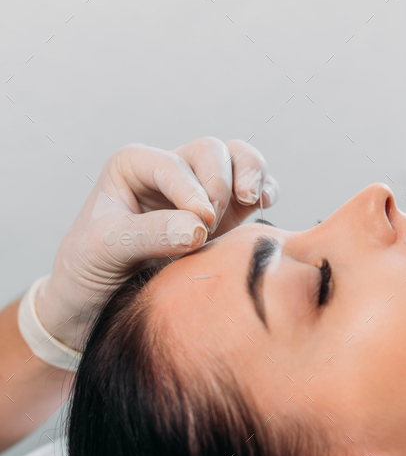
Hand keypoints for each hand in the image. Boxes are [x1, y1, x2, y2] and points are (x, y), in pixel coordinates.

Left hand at [35, 137, 278, 348]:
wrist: (97, 304)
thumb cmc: (90, 269)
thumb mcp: (106, 249)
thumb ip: (150, 235)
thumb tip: (199, 228)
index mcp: (134, 166)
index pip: (172, 165)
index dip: (191, 190)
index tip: (202, 224)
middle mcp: (170, 171)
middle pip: (210, 152)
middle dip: (219, 184)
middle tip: (212, 224)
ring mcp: (200, 191)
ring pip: (237, 159)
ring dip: (251, 175)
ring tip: (253, 200)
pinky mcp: (226, 215)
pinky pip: (254, 187)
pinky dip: (266, 190)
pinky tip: (265, 206)